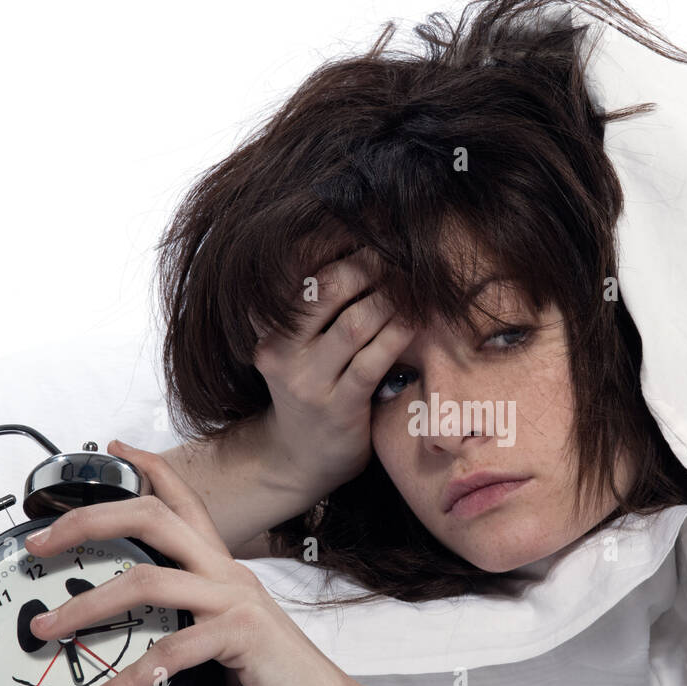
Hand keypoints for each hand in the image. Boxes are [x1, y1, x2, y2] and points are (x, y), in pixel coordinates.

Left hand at [24, 439, 377, 685]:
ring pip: (147, 579)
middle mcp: (229, 575)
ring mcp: (237, 601)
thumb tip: (133, 643)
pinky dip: (130, 676)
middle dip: (88, 522)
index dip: (150, 468)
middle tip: (41, 545)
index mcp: (224, 571)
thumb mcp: (222, 644)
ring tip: (48, 629)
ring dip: (87, 605)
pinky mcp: (244, 635)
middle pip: (153, 518)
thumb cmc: (277, 684)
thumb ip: (184, 628)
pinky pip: (172, 648)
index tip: (115, 449)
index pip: (185, 502)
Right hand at [253, 246, 415, 497]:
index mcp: (270, 328)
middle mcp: (281, 351)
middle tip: (399, 251)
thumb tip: (361, 247)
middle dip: (371, 264)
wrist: (298, 457)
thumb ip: (316, 307)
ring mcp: (308, 382)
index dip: (340, 243)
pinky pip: (374, 360)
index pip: (303, 270)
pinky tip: (416, 321)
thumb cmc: (310, 389)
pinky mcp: (338, 407)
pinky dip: (400, 334)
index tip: (373, 227)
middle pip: (330, 288)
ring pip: (356, 323)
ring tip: (415, 284)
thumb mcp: (297, 346)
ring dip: (393, 298)